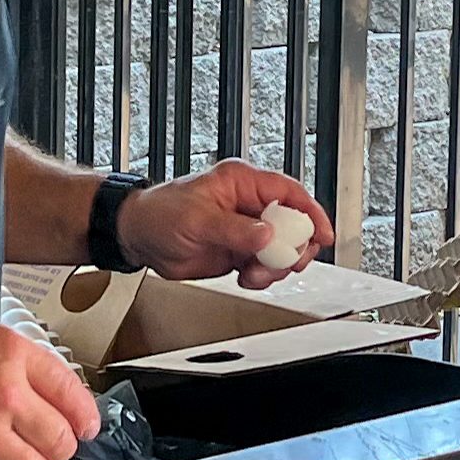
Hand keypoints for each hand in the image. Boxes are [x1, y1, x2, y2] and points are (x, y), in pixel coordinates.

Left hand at [119, 159, 334, 287]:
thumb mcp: (197, 220)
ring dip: (275, 266)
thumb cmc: (159, 213)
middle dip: (294, 247)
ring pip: (282, 249)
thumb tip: (268, 236)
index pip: (290, 193)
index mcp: (242, 183)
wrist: (138, 237)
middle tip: (285, 262)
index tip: (322, 234)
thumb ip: (235, 229)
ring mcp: (246, 229)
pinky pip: (265, 264)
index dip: (312, 212)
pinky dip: (262, 276)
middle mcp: (249, 204)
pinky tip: (246, 276)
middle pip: (294, 224)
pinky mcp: (239, 251)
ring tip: (254, 273)